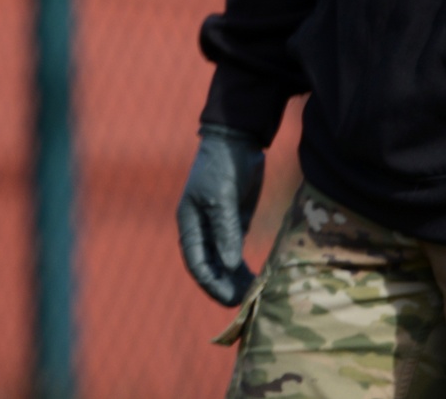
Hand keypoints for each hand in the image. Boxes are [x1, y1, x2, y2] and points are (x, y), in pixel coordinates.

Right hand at [177, 124, 265, 305]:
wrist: (236, 142)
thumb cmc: (222, 166)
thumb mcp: (222, 197)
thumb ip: (226, 230)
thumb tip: (231, 265)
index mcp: (189, 222)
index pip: (195, 262)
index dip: (210, 283)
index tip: (229, 299)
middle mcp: (200, 229)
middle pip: (209, 267)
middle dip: (223, 286)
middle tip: (245, 303)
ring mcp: (217, 227)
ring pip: (223, 263)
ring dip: (234, 280)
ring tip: (253, 295)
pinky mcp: (234, 223)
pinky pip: (235, 252)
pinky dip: (243, 267)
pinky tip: (257, 279)